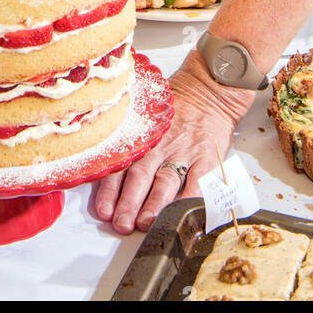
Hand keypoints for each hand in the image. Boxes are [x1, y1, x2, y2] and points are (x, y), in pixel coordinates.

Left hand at [94, 52, 252, 234]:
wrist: (208, 89)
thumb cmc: (175, 106)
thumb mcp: (146, 117)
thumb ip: (130, 141)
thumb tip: (104, 165)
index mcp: (142, 138)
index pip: (122, 166)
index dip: (110, 190)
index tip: (103, 210)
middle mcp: (160, 146)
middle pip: (140, 177)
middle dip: (129, 203)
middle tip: (122, 223)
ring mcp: (184, 152)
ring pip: (166, 181)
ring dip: (154, 204)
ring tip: (145, 222)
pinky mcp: (206, 158)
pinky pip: (199, 180)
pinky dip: (190, 196)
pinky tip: (182, 211)